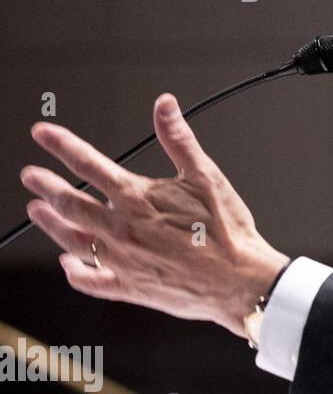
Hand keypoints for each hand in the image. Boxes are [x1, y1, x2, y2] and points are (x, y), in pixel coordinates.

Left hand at [20, 93, 289, 337]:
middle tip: (31, 176)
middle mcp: (121, 229)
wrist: (239, 279)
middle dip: (45, 185)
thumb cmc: (227, 232)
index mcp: (138, 198)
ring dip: (49, 223)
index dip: (61, 145)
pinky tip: (66, 263)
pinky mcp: (127, 286)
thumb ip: (179, 139)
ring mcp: (120, 260)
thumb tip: (164, 106)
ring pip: (70, 239)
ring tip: (37, 211)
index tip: (43, 135)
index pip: (87, 164)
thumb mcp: (207, 176)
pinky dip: (72, 271)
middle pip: (69, 202)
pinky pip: (88, 280)